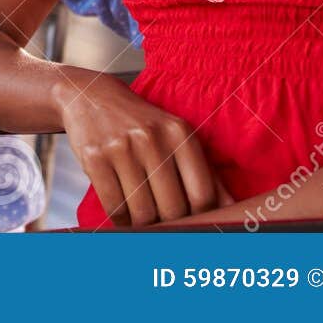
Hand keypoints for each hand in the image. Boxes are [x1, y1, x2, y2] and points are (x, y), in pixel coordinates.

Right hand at [55, 71, 231, 226]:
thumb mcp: (175, 136)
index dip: (201, 218)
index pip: (203, 195)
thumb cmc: (141, 124)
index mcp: (180, 132)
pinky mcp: (94, 158)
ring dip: (144, 226)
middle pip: (173, 208)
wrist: (89, 96)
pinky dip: (121, 221)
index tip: (193, 224)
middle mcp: (152, 138)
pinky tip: (124, 215)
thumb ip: (204, 172)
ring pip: (142, 212)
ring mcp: (121, 147)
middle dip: (170, 224)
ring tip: (144, 220)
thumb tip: (233, 211)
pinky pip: (115, 207)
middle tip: (166, 225)